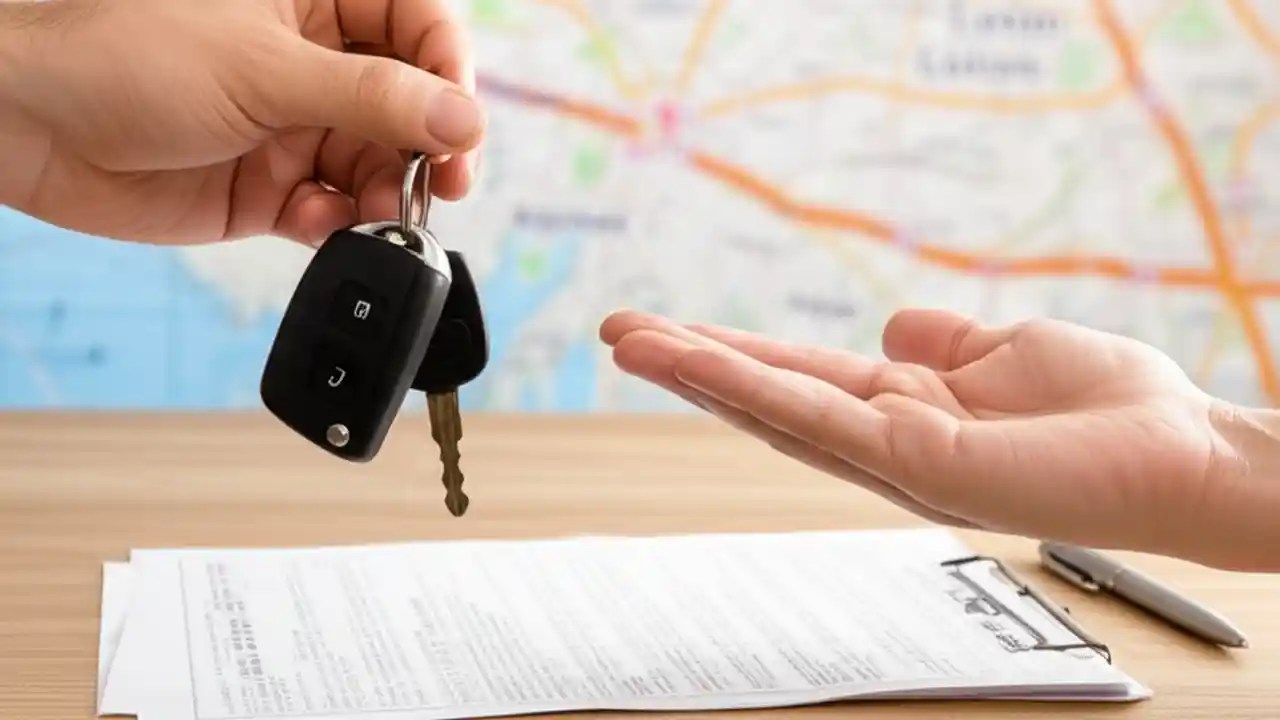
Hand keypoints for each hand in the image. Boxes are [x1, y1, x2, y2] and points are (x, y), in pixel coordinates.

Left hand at [0, 0, 483, 245]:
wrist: (27, 126)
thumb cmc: (121, 55)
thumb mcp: (264, 69)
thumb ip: (372, 99)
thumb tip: (462, 119)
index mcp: (313, 1)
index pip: (416, 24)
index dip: (448, 70)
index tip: (459, 120)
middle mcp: (311, 62)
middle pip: (408, 104)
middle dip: (429, 147)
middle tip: (444, 183)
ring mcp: (292, 125)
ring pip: (376, 165)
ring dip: (389, 194)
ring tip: (380, 213)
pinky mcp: (269, 186)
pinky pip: (332, 210)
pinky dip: (339, 224)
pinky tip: (320, 222)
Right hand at [600, 309, 1279, 571]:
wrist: (1181, 452)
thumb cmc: (1109, 409)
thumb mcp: (1006, 349)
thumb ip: (941, 342)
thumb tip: (890, 326)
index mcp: (907, 407)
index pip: (801, 376)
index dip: (733, 351)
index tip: (671, 328)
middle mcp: (888, 437)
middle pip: (771, 395)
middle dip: (692, 365)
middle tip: (619, 335)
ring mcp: (895, 456)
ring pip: (777, 409)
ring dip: (700, 375)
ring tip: (632, 343)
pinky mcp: (917, 463)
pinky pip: (819, 420)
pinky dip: (752, 389)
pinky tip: (702, 363)